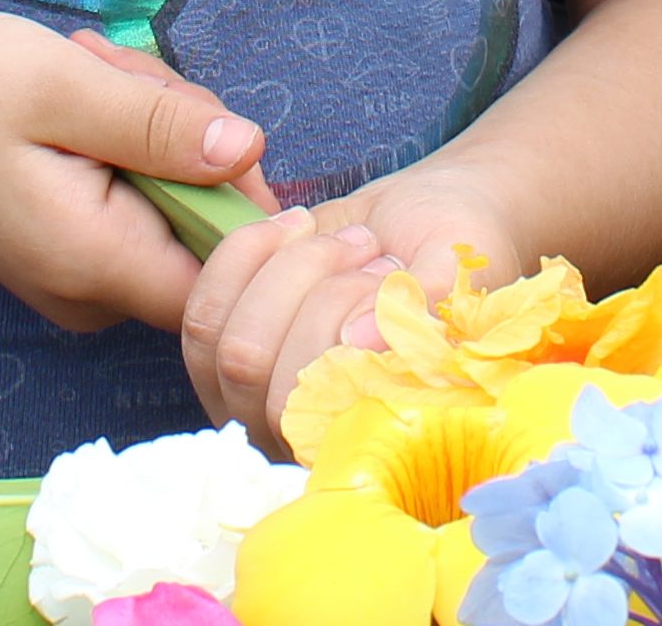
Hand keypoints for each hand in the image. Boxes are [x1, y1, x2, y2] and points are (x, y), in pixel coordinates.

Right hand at [0, 11, 262, 334]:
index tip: (197, 121)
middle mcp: (96, 294)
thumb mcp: (61, 85)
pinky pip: (143, 194)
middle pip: (210, 224)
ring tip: (84, 72)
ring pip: (180, 197)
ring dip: (153, 120)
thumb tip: (252, 151)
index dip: (249, 199)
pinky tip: (80, 93)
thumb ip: (160, 124)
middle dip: (187, 130)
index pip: (232, 276)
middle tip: (112, 72)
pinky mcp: (76, 246)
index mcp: (97, 266)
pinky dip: (128, 136)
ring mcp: (86, 276)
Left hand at [178, 154, 533, 444]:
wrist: (428, 222)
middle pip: (252, 371)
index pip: (303, 420)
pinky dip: (249, 249)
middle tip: (378, 254)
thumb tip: (358, 340)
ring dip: (288, 269)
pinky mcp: (223, 338)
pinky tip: (299, 222)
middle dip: (318, 293)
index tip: (392, 280)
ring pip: (225, 339)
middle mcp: (293, 432)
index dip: (331, 344)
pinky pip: (204, 303)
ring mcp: (250, 392)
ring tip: (350, 239)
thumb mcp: (457, 278)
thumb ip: (417, 314)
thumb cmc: (453, 257)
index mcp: (358, 438)